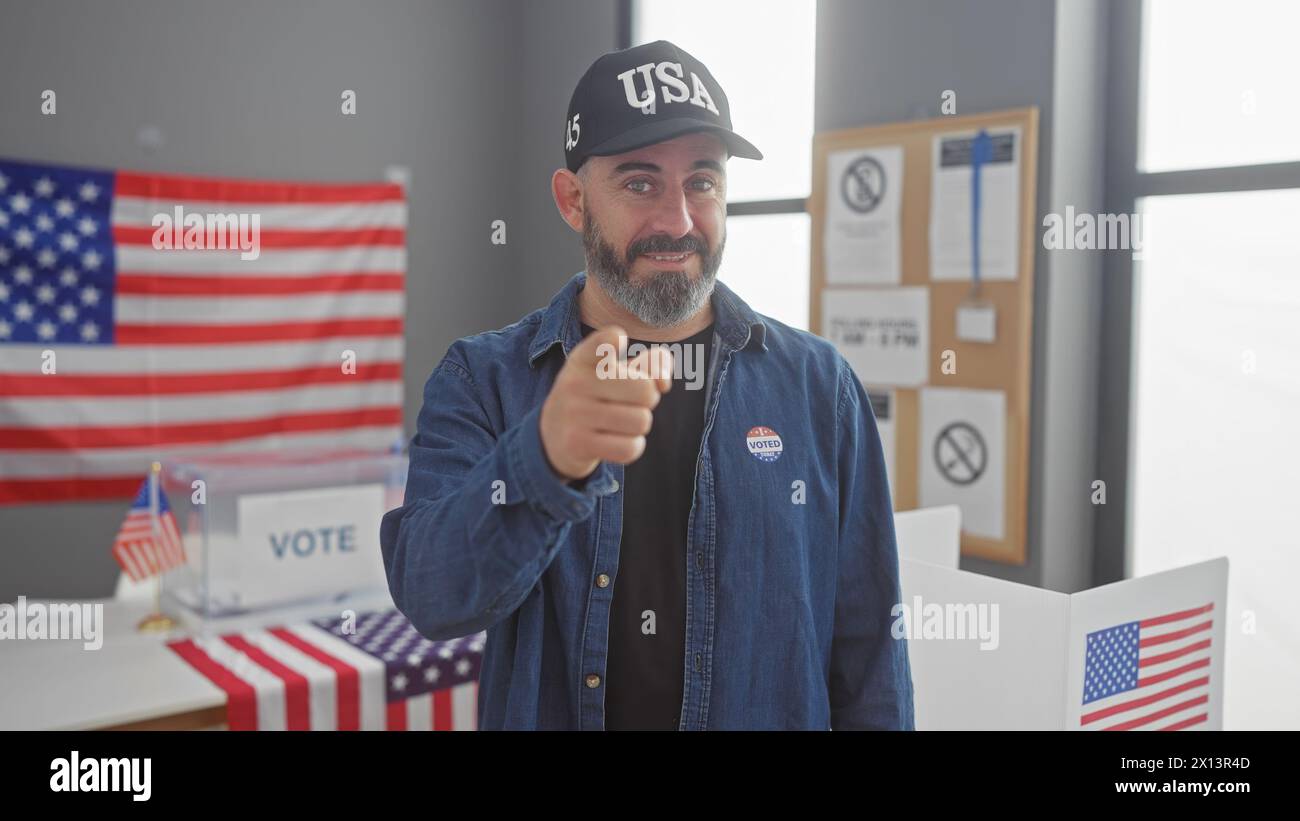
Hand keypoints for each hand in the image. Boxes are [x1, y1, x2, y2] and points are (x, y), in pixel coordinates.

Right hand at [539, 325, 673, 480]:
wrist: (553, 434)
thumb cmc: (598, 396)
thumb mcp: (616, 373)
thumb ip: (651, 365)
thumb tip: (662, 382)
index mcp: (584, 359)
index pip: (601, 343)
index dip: (612, 340)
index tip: (618, 338)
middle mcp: (576, 383)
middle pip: (646, 390)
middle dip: (647, 400)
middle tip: (628, 403)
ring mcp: (575, 414)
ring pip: (641, 421)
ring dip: (638, 426)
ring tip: (619, 422)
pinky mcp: (577, 444)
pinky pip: (630, 448)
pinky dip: (632, 446)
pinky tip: (616, 440)